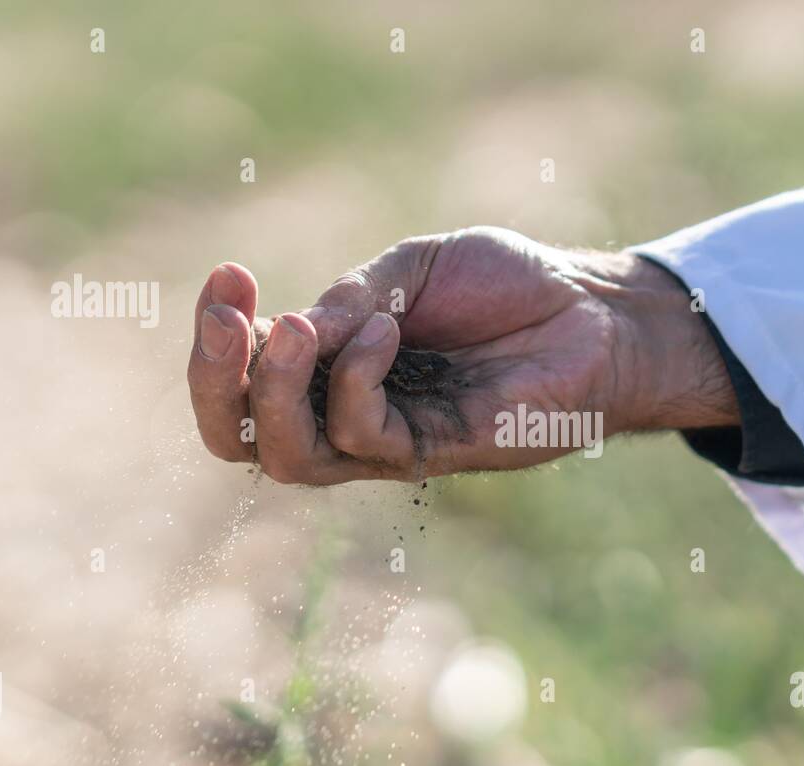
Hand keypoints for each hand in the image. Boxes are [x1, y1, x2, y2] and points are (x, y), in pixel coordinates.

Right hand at [187, 226, 738, 483]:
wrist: (588, 308)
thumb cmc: (505, 284)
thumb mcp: (413, 269)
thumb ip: (351, 299)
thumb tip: (289, 331)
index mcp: (331, 366)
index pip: (241, 383)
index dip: (216, 340)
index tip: (228, 274)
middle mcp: (348, 412)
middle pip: (245, 438)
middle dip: (215, 381)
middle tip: (228, 317)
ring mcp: (392, 439)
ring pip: (294, 458)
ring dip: (277, 391)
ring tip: (298, 328)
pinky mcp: (437, 452)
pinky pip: (368, 439)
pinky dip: (359, 382)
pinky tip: (386, 333)